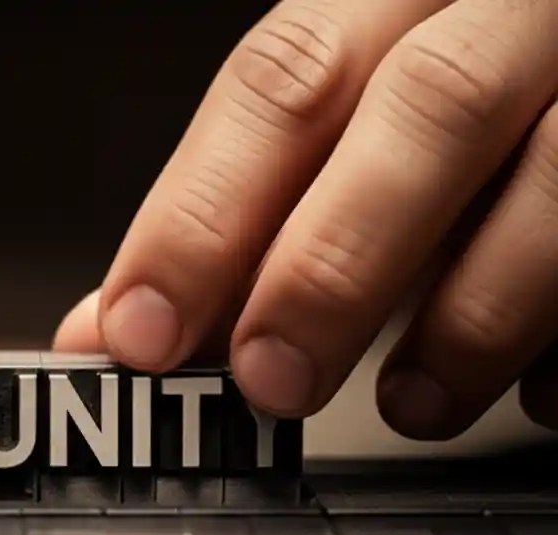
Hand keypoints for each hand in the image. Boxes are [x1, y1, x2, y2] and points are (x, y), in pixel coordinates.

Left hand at [55, 0, 557, 439]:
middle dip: (332, 264)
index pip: (283, 79)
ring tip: (414, 403)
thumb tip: (111, 327)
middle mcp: (515, 9)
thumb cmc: (462, 115)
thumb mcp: (348, 135)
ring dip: (471, 318)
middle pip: (427, 109)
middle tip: (272, 379)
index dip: (201, 211)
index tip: (140, 331)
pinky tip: (537, 390)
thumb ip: (238, 221)